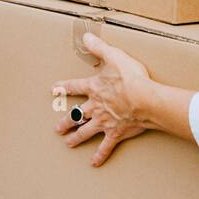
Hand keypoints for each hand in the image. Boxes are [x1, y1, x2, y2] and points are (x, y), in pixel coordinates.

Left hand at [53, 32, 153, 166]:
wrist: (145, 99)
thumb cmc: (131, 78)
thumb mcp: (114, 56)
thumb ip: (99, 47)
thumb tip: (85, 36)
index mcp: (94, 88)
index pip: (75, 87)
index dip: (63, 87)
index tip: (54, 89)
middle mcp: (96, 106)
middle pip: (76, 114)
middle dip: (66, 121)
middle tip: (57, 128)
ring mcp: (104, 121)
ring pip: (86, 131)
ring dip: (76, 137)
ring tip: (68, 143)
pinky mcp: (116, 132)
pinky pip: (105, 146)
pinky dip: (100, 155)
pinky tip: (94, 163)